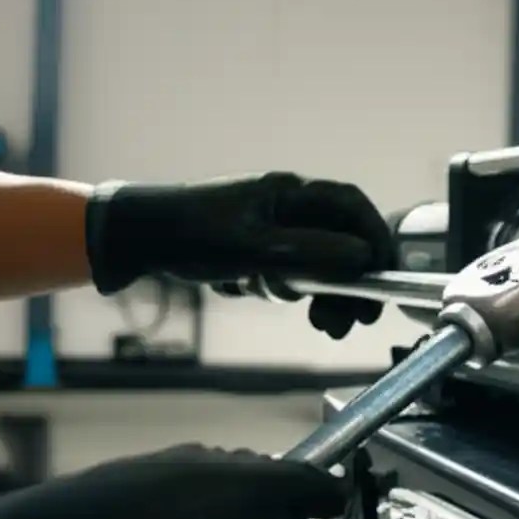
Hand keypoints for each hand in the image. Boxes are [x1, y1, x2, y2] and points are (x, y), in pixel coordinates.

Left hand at [86, 172, 393, 338]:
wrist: (133, 238)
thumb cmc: (187, 235)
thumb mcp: (253, 250)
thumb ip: (309, 252)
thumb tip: (360, 256)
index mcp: (290, 193)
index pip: (352, 208)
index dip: (376, 238)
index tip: (384, 274)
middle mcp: (287, 206)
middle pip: (341, 240)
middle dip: (352, 281)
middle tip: (356, 318)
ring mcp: (272, 227)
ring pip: (318, 261)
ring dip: (324, 294)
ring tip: (323, 325)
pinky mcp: (257, 248)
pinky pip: (289, 271)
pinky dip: (289, 290)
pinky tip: (262, 295)